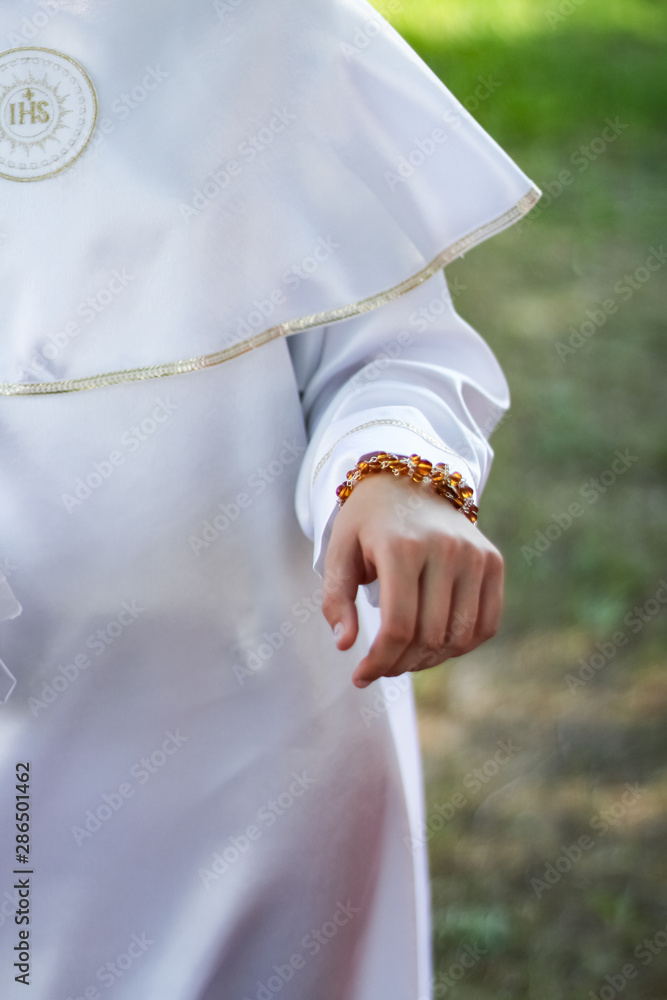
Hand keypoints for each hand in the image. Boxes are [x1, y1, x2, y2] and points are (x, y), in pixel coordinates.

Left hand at [321, 472, 503, 687]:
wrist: (410, 478)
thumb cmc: (367, 522)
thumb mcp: (338, 552)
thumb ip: (336, 599)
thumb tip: (346, 645)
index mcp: (402, 546)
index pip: (399, 626)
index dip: (380, 661)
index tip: (361, 676)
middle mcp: (446, 549)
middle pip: (430, 636)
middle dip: (400, 665)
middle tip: (380, 669)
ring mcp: (475, 555)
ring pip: (460, 637)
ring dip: (430, 661)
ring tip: (404, 659)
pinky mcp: (493, 562)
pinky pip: (486, 625)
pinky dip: (461, 646)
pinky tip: (434, 646)